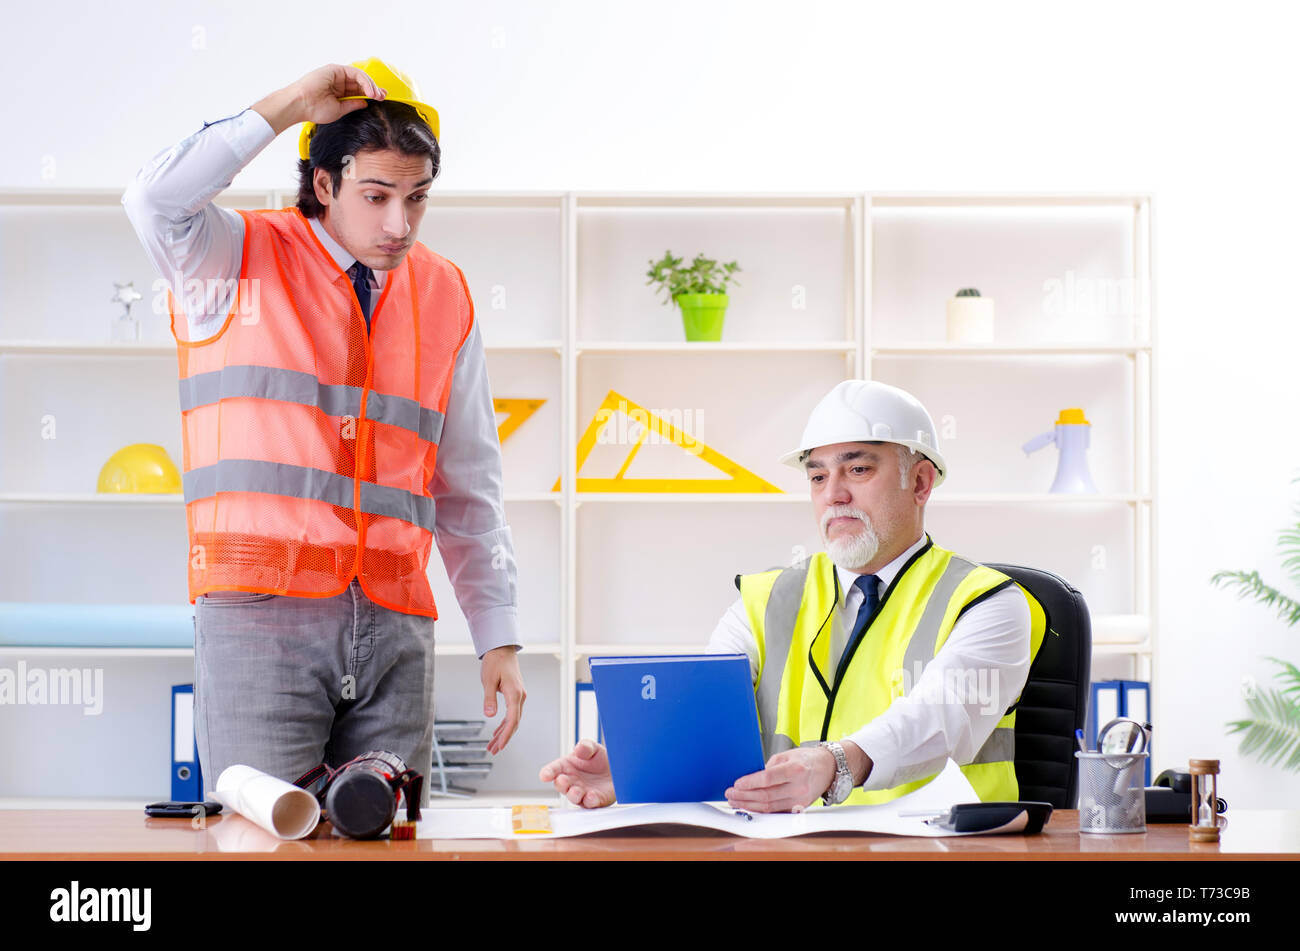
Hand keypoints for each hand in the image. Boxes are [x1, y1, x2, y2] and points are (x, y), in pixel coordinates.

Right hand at [252, 64, 386, 136]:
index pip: (358, 90)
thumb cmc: (315, 109)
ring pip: (359, 77)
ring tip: (378, 95)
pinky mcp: (335, 69)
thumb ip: (352, 104)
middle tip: (383, 96)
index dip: (370, 94)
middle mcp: (338, 81)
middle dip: (374, 89)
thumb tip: (366, 103)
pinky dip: (364, 81)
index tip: (380, 99)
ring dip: (371, 85)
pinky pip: (354, 73)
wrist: (300, 105)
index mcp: (338, 91)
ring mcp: (336, 74)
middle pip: (361, 82)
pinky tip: (370, 91)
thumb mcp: (339, 110)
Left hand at [480, 646, 525, 753]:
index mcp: (515, 694)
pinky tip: (496, 732)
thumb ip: (489, 698)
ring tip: (492, 746)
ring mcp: (519, 696)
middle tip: (493, 751)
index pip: (512, 720)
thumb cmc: (495, 662)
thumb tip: (490, 715)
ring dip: (503, 733)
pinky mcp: (515, 694)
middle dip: (504, 738)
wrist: (502, 650)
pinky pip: (511, 713)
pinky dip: (504, 724)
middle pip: (514, 723)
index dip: (506, 735)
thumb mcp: (488, 680)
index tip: (500, 746)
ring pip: (512, 719)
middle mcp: (520, 697)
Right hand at [538, 739, 615, 808]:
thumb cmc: (600, 758)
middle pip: (561, 785)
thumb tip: (578, 749)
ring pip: (573, 797)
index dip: (547, 773)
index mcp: (567, 766)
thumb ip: (586, 746)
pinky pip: (590, 803)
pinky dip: (590, 801)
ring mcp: (582, 792)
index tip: (544, 776)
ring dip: (573, 795)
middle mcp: (572, 781)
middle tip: (562, 780)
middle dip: (560, 784)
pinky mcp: (595, 800)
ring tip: (577, 791)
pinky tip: (591, 796)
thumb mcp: (594, 748)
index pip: (553, 770)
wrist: (618, 768)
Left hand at [725, 746, 836, 813]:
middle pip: (766, 796)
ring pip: (769, 807)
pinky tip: (750, 807)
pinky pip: (776, 811)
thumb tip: (751, 779)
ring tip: (736, 802)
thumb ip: (769, 767)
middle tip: (730, 794)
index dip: (750, 783)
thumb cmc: (807, 760)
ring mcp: (799, 800)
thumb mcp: (787, 755)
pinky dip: (761, 810)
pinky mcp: (799, 808)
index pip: (768, 779)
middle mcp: (798, 787)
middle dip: (744, 796)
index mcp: (795, 770)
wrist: (828, 768)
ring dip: (749, 805)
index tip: (737, 784)